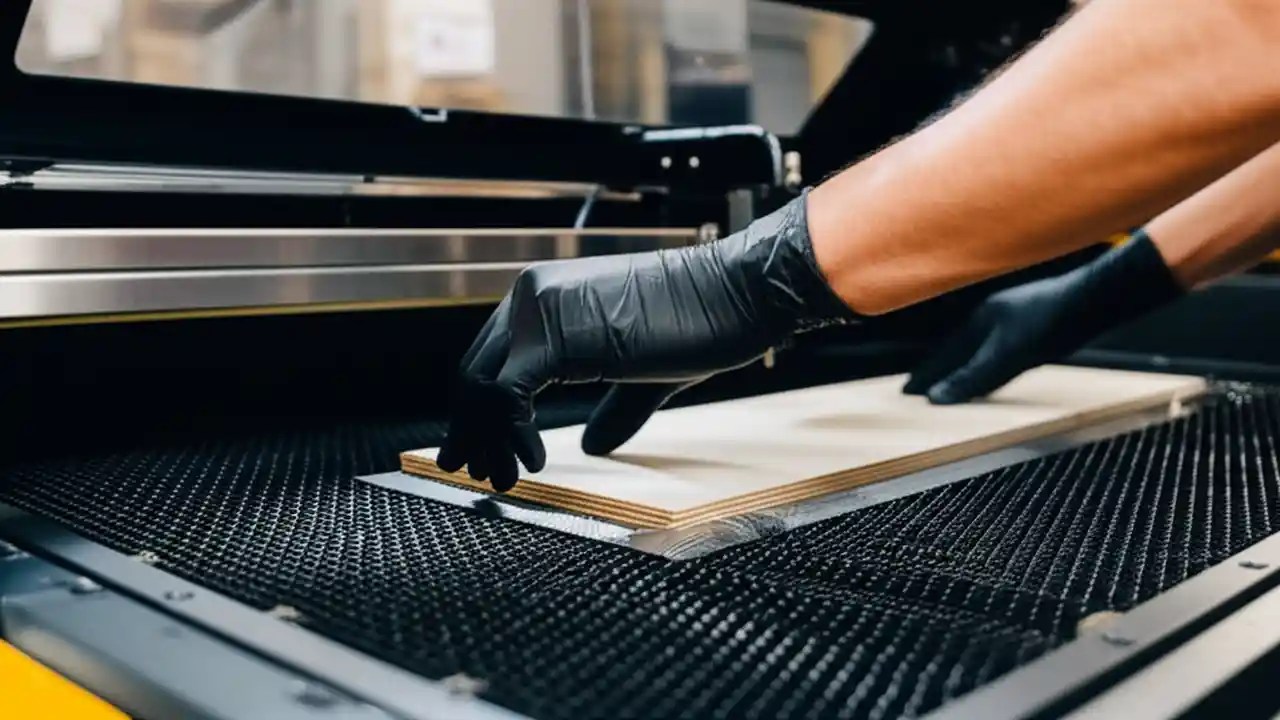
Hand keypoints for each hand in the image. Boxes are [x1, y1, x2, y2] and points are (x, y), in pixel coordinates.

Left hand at [438, 191, 855, 490]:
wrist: (735, 297)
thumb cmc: (701, 325)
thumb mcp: (644, 373)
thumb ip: (612, 408)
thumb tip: (593, 445)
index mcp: (546, 295)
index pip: (491, 357)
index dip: (480, 410)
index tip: (483, 452)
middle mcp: (532, 296)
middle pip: (474, 372)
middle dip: (471, 431)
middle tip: (479, 474)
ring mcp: (539, 312)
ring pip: (482, 387)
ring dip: (488, 441)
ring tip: (506, 476)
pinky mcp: (555, 339)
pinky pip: (506, 396)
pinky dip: (511, 435)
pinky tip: (534, 460)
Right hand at [904, 229, 1183, 403]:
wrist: (1099, 299)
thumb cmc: (1054, 322)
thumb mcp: (1009, 355)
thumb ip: (974, 377)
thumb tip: (938, 398)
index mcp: (979, 322)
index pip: (944, 356)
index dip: (926, 376)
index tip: (907, 392)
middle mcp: (991, 317)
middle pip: (957, 350)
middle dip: (938, 370)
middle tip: (920, 387)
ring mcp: (1013, 319)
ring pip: (977, 347)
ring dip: (960, 365)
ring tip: (950, 379)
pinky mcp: (1033, 324)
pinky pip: (997, 347)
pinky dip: (984, 361)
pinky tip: (994, 364)